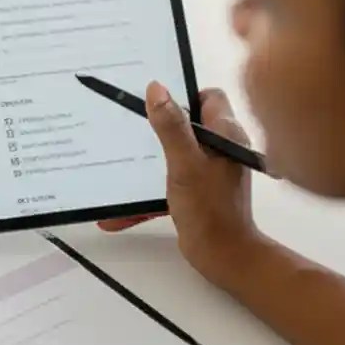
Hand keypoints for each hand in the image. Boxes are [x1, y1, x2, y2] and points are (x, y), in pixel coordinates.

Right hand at [99, 83, 261, 281]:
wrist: (224, 256)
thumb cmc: (209, 209)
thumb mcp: (184, 163)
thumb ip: (171, 126)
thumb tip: (156, 88)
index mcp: (225, 134)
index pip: (209, 97)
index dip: (184, 95)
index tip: (157, 106)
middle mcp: (221, 148)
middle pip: (188, 123)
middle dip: (158, 127)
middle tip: (131, 130)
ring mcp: (211, 171)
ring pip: (176, 153)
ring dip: (148, 163)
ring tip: (120, 165)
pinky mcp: (200, 192)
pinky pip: (170, 182)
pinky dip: (148, 193)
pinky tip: (119, 212)